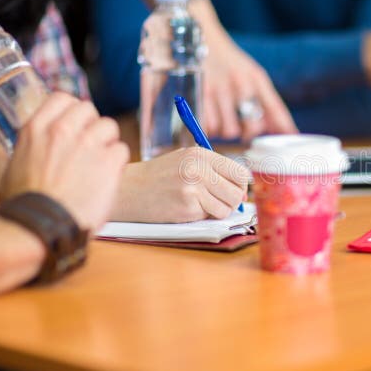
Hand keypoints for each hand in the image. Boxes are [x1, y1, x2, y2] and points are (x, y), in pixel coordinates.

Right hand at [0, 92, 128, 231]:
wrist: (42, 227)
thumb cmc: (21, 205)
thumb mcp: (0, 178)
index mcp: (36, 129)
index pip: (62, 98)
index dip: (71, 109)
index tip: (73, 123)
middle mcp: (63, 131)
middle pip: (89, 109)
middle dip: (91, 124)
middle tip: (88, 144)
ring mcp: (87, 145)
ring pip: (109, 126)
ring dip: (107, 141)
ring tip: (100, 160)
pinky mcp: (108, 162)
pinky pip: (122, 149)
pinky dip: (119, 161)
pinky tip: (109, 174)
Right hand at [114, 147, 249, 222]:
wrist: (128, 189)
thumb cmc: (158, 176)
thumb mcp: (185, 160)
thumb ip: (212, 170)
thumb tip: (242, 191)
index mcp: (202, 154)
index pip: (241, 173)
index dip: (240, 186)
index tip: (234, 192)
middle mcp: (200, 168)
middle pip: (238, 192)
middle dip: (232, 201)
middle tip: (218, 202)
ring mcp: (194, 188)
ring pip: (227, 207)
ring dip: (218, 211)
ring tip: (199, 205)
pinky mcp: (187, 206)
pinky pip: (210, 216)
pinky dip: (202, 216)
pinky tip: (186, 208)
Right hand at [189, 0, 297, 139]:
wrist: (199, 35)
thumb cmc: (228, 61)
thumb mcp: (251, 74)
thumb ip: (267, 101)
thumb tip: (285, 130)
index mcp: (256, 78)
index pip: (275, 109)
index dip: (284, 128)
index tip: (292, 139)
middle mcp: (240, 84)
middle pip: (251, 128)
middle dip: (247, 132)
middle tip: (241, 127)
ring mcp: (219, 90)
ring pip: (228, 131)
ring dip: (224, 130)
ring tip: (221, 117)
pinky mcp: (199, 95)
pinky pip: (207, 126)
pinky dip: (207, 128)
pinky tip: (208, 116)